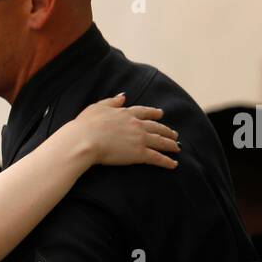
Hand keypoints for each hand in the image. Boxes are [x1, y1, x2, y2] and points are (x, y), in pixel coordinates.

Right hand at [62, 92, 179, 169]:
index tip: (161, 114)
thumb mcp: (97, 107)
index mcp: (126, 113)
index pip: (144, 112)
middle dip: (166, 130)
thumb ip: (112, 101)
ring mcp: (140, 139)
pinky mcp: (139, 153)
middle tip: (174, 134)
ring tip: (177, 148)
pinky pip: (157, 157)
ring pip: (160, 141)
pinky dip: (167, 161)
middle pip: (156, 127)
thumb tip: (123, 96)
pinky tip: (174, 164)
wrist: (85, 140)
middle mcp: (136, 124)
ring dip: (170, 144)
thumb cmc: (86, 125)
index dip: (154, 113)